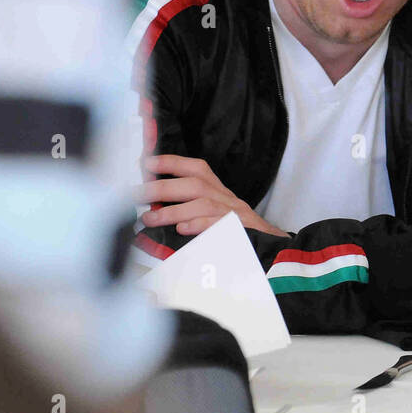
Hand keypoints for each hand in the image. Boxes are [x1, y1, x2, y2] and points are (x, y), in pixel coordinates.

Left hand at [136, 154, 285, 236]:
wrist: (274, 250)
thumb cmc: (238, 234)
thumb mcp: (216, 216)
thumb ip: (190, 211)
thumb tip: (153, 210)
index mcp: (220, 193)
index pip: (197, 169)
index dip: (172, 163)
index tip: (147, 163)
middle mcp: (228, 199)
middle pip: (196, 185)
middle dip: (164, 187)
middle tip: (137, 194)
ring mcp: (236, 215)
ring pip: (204, 204)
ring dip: (174, 209)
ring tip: (151, 218)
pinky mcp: (242, 232)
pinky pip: (220, 225)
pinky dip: (199, 225)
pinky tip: (182, 229)